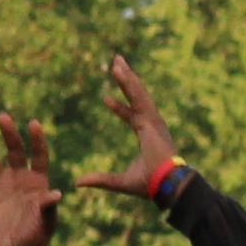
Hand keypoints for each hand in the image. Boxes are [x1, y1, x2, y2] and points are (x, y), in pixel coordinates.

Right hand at [0, 111, 79, 245]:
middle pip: (14, 151)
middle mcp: (19, 178)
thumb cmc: (37, 240)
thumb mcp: (46, 225)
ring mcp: (1, 186)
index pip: (39, 156)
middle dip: (9, 134)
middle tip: (3, 117)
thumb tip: (56, 194)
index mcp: (38, 182)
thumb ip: (48, 209)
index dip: (37, 140)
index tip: (33, 124)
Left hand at [81, 55, 186, 197]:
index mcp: (148, 136)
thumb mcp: (120, 181)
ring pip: (138, 93)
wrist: (168, 185)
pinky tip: (123, 72)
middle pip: (137, 97)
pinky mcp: (152, 120)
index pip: (131, 116)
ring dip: (127, 77)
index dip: (119, 108)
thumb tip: (78, 182)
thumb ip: (100, 180)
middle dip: (127, 80)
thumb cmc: (150, 185)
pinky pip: (140, 98)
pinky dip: (131, 84)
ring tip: (117, 61)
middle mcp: (152, 124)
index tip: (106, 99)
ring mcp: (154, 121)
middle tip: (117, 64)